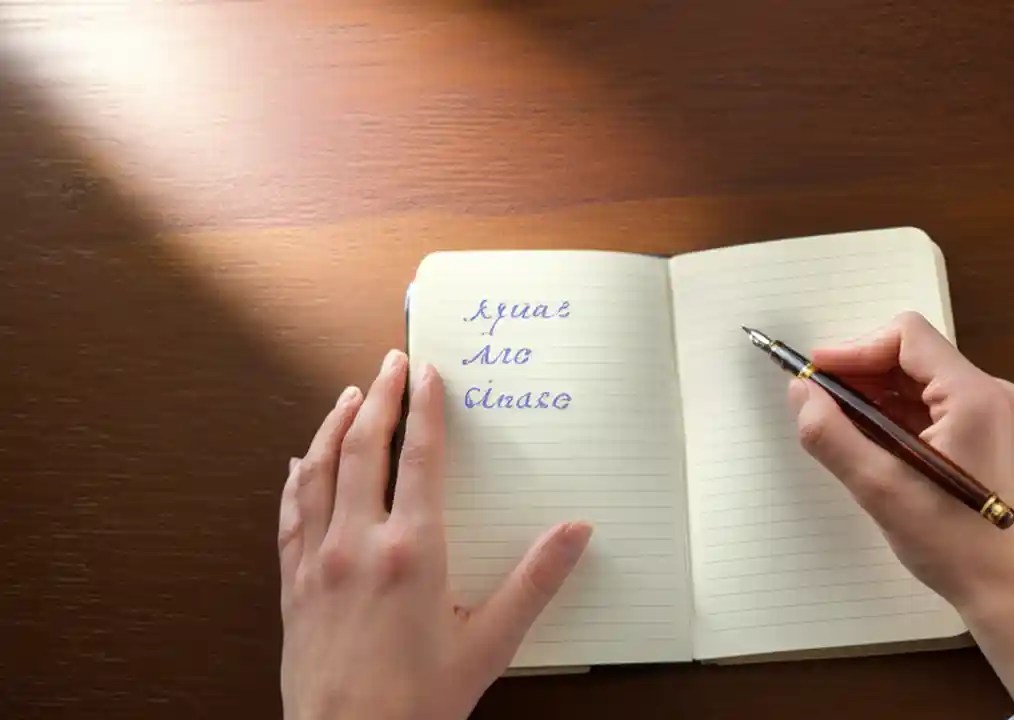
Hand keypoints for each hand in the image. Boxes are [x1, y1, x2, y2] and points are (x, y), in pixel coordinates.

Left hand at [277, 350, 592, 719]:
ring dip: (333, 426)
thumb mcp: (490, 643)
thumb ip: (535, 582)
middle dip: (378, 399)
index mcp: (413, 551)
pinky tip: (299, 462)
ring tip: (348, 396)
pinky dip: (296, 477)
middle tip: (389, 365)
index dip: (424, 409)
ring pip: (318, 471)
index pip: (418, 457)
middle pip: (363, 449)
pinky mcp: (294, 583)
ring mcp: (319, 560)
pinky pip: (290, 513)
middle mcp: (359, 543)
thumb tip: (576, 533)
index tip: (427, 374)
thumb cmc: (418, 702)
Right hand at [787, 312, 1013, 706]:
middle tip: (821, 403)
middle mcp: (994, 395)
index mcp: (975, 397)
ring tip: (842, 429)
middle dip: (862, 373)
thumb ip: (832, 435)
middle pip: (914, 355)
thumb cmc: (956, 547)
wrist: (1011, 594)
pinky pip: (936, 406)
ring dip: (878, 396)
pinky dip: (899, 415)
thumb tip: (800, 392)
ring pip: (922, 381)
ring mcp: (998, 415)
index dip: (855, 349)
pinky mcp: (993, 435)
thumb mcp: (880, 490)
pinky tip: (874, 444)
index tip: (817, 374)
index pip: (907, 337)